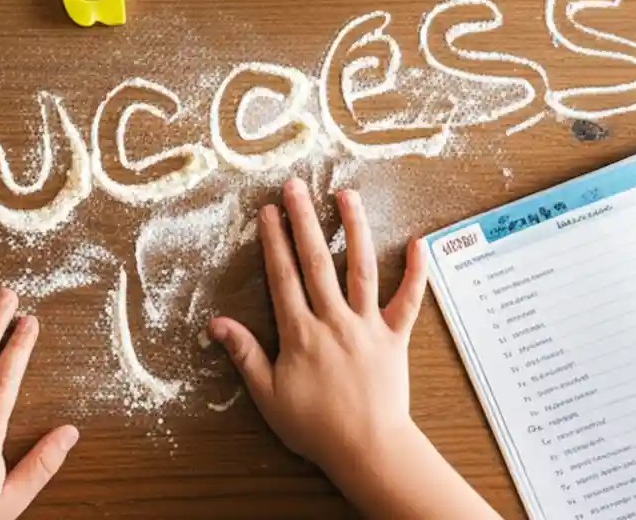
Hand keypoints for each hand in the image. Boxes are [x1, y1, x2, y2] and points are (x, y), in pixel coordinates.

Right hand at [208, 179, 423, 472]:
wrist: (367, 449)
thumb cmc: (314, 427)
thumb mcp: (267, 394)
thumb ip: (245, 354)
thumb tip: (217, 323)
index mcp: (300, 334)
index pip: (283, 278)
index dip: (273, 242)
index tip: (268, 212)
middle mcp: (333, 321)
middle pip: (315, 262)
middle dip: (303, 221)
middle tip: (295, 187)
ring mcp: (366, 326)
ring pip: (360, 268)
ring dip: (353, 229)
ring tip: (346, 195)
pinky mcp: (394, 337)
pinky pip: (408, 300)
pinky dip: (415, 272)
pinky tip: (418, 242)